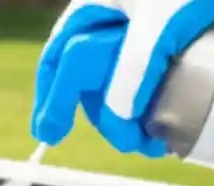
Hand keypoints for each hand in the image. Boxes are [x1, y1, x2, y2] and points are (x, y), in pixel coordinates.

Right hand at [30, 0, 213, 156]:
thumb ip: (134, 69)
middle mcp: (107, 20)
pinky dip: (149, 100)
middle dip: (104, 116)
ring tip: (153, 139)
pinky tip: (164, 119)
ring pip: (116, 81)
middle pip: (87, 79)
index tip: (50, 135)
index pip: (57, 62)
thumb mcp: (159, 24)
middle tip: (128, 143)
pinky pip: (144, 76)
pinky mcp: (163, 37)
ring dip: (129, 113)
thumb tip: (117, 120)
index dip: (51, 100)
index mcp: (91, 9)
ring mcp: (135, 29)